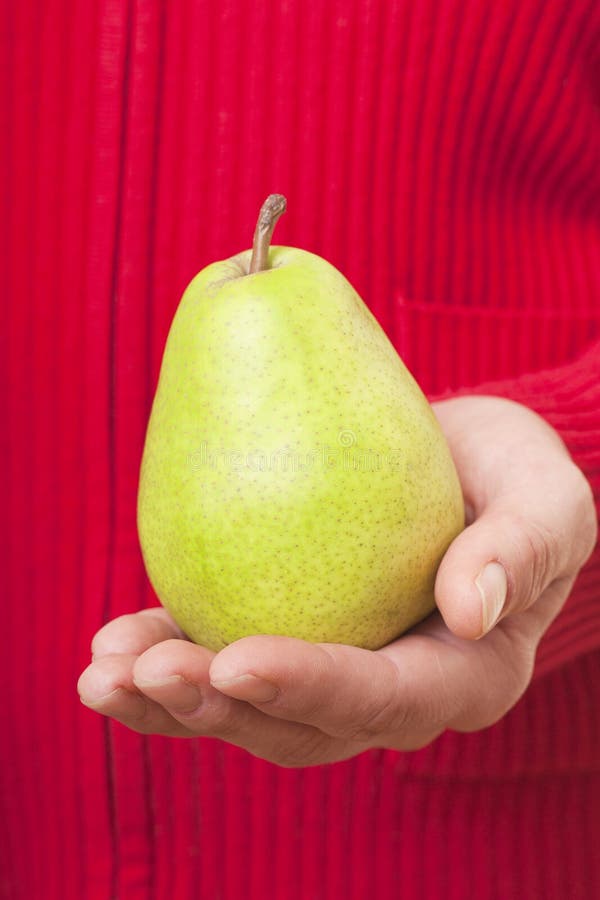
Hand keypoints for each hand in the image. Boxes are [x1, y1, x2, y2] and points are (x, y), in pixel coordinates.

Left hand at [77, 396, 596, 765]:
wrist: (465, 463)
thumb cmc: (512, 475)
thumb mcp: (546, 495)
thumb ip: (526, 546)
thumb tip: (469, 609)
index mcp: (461, 673)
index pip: (384, 697)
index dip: (311, 688)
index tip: (236, 660)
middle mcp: (388, 691)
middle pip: (299, 726)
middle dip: (216, 710)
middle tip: (141, 672)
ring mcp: (330, 667)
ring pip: (247, 708)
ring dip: (170, 700)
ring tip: (101, 674)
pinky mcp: (287, 629)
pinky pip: (221, 658)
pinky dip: (166, 653)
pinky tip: (112, 642)